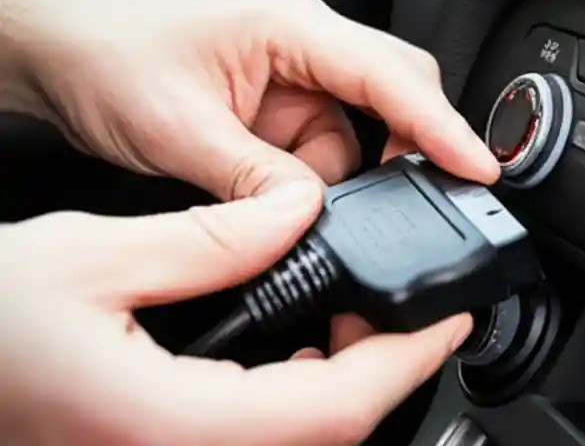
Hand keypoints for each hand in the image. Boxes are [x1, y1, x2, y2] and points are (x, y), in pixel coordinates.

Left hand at [0, 0, 498, 199]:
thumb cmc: (107, 54)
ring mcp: (296, 79)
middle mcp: (307, 46)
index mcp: (294, 27)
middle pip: (399, 97)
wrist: (56, 47)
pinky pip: (327, 152)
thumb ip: (251, 177)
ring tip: (296, 205)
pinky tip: (287, 200)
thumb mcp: (177, 126)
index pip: (393, 77)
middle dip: (411, 152)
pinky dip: (319, 185)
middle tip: (419, 205)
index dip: (443, 125)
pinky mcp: (280, 110)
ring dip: (346, 180)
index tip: (478, 167)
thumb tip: (311, 214)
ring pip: (362, 136)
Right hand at [0, 181, 472, 444]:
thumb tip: (296, 210)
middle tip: (411, 309)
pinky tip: (297, 350)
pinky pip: (257, 437)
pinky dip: (298, 397)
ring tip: (360, 317)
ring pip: (296, 437)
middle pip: (327, 429)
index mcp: (170, 423)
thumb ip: (211, 237)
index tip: (449, 319)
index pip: (335, 405)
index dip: (408, 360)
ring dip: (343, 383)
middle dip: (384, 369)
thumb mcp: (87, 256)